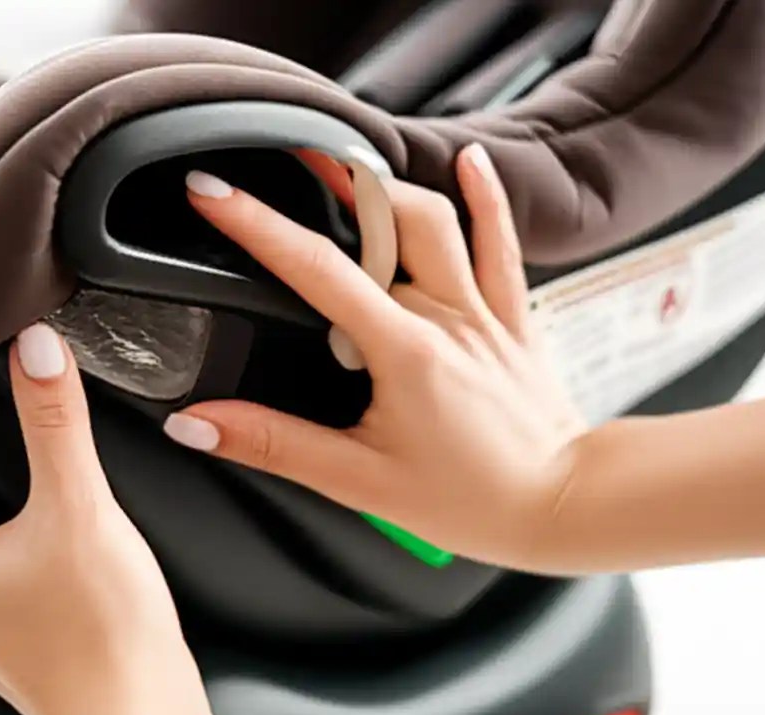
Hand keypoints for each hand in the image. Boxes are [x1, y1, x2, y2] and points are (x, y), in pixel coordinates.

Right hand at [169, 145, 587, 573]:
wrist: (567, 507)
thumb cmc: (473, 501)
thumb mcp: (357, 482)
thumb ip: (272, 445)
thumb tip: (197, 423)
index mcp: (403, 350)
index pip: (314, 269)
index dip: (254, 224)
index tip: (211, 191)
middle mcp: (444, 316)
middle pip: (377, 224)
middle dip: (318, 182)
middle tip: (269, 158)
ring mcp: (482, 311)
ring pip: (435, 221)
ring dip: (384, 185)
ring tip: (340, 159)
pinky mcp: (512, 318)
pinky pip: (502, 243)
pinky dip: (486, 197)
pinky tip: (468, 159)